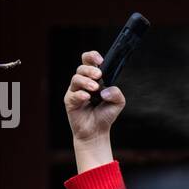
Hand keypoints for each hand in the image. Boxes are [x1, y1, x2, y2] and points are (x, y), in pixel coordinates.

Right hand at [63, 50, 125, 172]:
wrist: (96, 132)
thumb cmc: (104, 115)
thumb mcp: (118, 103)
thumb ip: (117, 93)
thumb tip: (106, 90)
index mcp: (93, 79)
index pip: (88, 61)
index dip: (92, 57)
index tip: (100, 59)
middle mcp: (82, 83)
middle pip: (81, 68)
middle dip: (90, 69)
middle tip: (99, 75)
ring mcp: (75, 91)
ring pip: (76, 78)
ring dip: (86, 81)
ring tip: (95, 88)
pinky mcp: (69, 101)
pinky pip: (73, 94)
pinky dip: (80, 94)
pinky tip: (87, 97)